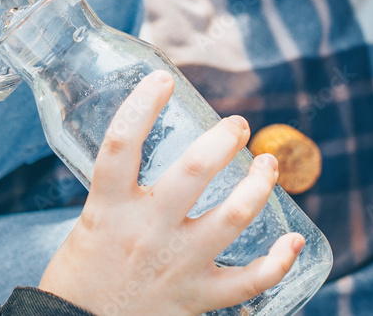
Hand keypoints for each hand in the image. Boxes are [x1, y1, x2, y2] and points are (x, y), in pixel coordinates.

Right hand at [39, 71, 303, 315]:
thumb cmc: (79, 276)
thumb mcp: (90, 222)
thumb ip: (120, 194)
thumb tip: (145, 160)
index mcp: (109, 208)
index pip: (122, 143)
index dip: (142, 104)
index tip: (162, 80)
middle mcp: (146, 230)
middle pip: (195, 170)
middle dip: (224, 139)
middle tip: (238, 125)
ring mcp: (177, 264)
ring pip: (234, 216)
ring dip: (259, 185)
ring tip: (269, 166)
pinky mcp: (197, 298)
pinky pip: (251, 279)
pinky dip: (279, 260)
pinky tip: (293, 239)